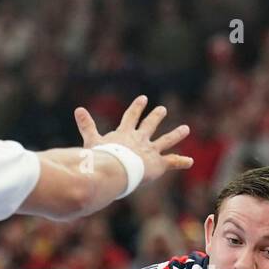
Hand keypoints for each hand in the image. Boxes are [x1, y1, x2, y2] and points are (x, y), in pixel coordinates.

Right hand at [74, 96, 192, 183]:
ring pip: (166, 141)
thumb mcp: (92, 140)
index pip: (131, 117)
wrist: (115, 170)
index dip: (137, 107)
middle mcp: (140, 140)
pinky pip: (172, 162)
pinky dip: (181, 162)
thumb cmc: (102, 157)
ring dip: (176, 134)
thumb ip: (87, 125)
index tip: (143, 98)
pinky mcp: (158, 164)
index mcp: (125, 134)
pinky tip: (190, 161)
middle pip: (150, 125)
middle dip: (156, 116)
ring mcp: (150, 151)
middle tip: (163, 109)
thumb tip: (78, 109)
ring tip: (186, 129)